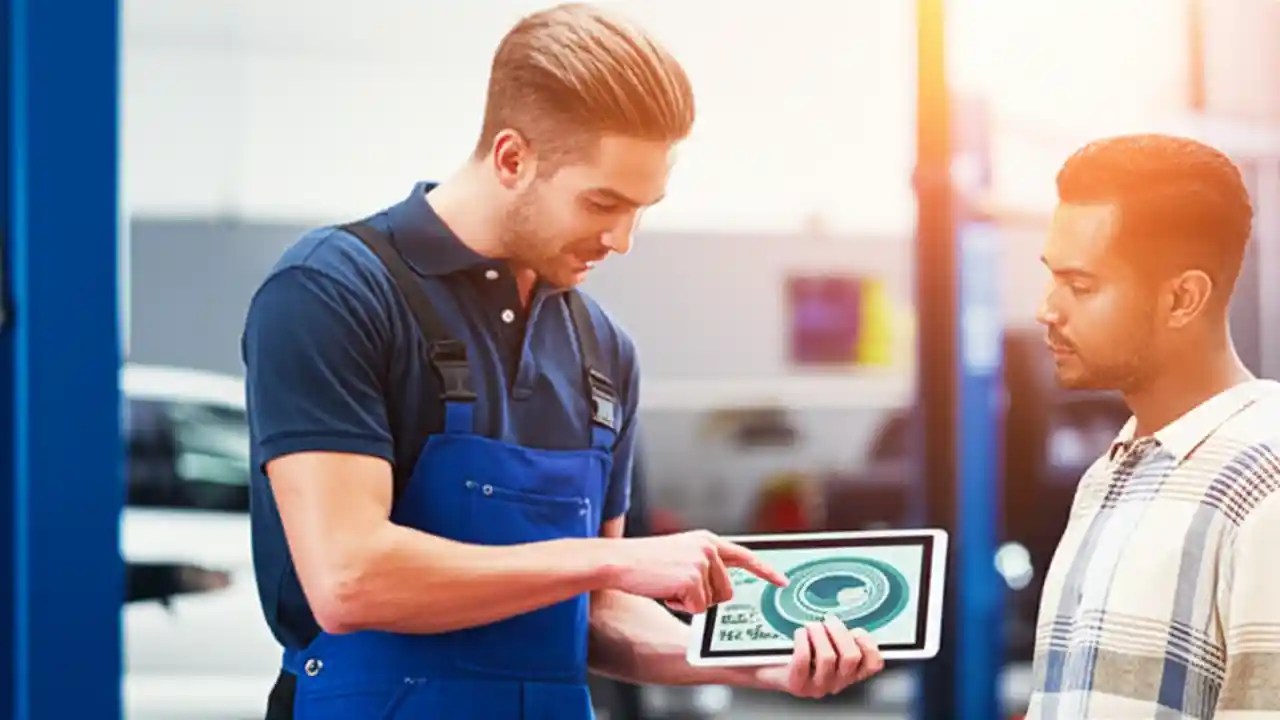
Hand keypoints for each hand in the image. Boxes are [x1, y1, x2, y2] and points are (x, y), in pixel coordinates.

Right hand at [607, 530, 787, 613]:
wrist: (619, 562)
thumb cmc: (645, 563)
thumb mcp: (680, 555)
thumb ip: (704, 564)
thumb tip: (721, 590)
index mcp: (706, 540)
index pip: (744, 555)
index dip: (765, 570)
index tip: (782, 581)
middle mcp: (708, 548)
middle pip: (726, 591)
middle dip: (705, 598)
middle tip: (678, 587)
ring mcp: (702, 563)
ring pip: (711, 602)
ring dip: (690, 602)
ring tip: (668, 585)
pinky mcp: (692, 579)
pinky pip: (696, 609)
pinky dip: (680, 607)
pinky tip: (665, 591)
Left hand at [755, 615, 883, 698]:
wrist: (766, 667)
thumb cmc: (797, 652)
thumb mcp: (824, 645)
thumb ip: (840, 638)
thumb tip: (844, 620)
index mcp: (848, 674)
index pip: (873, 664)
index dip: (868, 644)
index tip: (855, 630)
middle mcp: (836, 683)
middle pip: (851, 657)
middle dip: (839, 631)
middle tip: (827, 621)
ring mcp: (816, 687)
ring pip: (828, 657)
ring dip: (819, 633)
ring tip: (811, 626)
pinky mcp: (796, 684)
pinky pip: (804, 658)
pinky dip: (802, 640)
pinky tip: (799, 633)